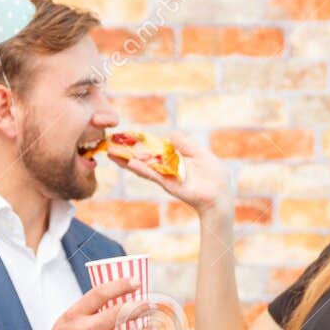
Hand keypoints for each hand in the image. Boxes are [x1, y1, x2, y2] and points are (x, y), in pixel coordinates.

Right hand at [19, 279, 152, 329]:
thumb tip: (118, 303)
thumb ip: (87, 314)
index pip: (100, 293)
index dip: (121, 284)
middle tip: (151, 306)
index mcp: (73, 315)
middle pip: (120, 312)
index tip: (136, 282)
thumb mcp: (65, 324)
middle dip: (141, 307)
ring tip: (152, 329)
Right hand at [113, 131, 230, 216]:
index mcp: (174, 159)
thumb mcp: (200, 155)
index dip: (140, 143)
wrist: (218, 195)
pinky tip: (130, 163)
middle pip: (143, 159)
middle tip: (110, 146)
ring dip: (128, 161)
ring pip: (143, 167)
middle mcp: (166, 168)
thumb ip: (186, 145)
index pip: (154, 149)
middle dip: (127, 153)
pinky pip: (153, 175)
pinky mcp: (168, 184)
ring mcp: (165, 176)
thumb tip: (172, 134)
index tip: (126, 137)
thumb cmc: (214, 176)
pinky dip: (142, 169)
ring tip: (112, 154)